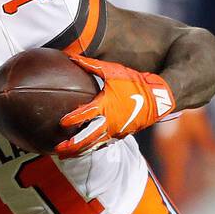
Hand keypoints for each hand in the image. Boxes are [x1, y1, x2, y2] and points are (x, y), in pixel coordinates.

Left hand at [56, 54, 174, 157]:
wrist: (156, 97)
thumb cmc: (133, 82)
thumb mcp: (112, 71)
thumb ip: (90, 65)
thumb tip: (71, 57)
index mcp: (105, 105)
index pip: (85, 115)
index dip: (72, 119)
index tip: (61, 123)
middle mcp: (109, 121)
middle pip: (87, 138)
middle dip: (72, 146)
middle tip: (58, 150)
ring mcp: (115, 130)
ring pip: (94, 145)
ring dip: (79, 151)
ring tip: (65, 156)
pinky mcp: (120, 135)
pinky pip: (103, 144)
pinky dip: (91, 148)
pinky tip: (82, 151)